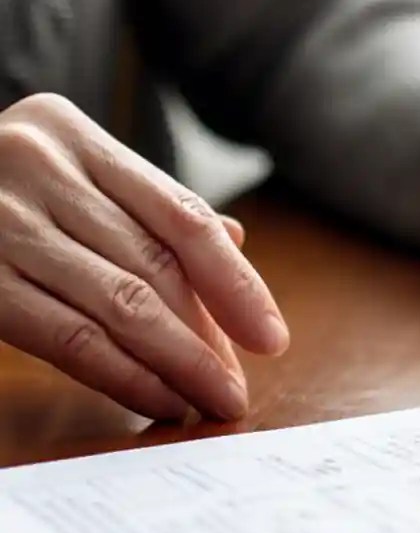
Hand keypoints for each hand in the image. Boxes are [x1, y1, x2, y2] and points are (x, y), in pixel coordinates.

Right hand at [0, 94, 287, 420]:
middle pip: (153, 264)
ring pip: (115, 302)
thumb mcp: (60, 168)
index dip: (236, 282)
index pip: (181, 215)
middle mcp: (34, 165)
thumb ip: (140, 204)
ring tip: (207, 400)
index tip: (272, 336)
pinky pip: (61, 334)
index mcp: (70, 132)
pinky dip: (118, 372)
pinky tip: (154, 397)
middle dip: (206, 336)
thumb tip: (235, 243)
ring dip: (173, 362)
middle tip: (237, 385)